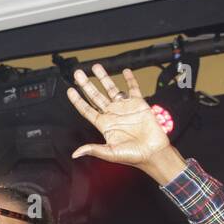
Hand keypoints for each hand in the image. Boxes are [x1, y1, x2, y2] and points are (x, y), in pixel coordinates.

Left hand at [66, 65, 184, 179]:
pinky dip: (130, 79)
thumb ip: (93, 149)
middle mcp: (113, 114)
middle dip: (86, 84)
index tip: (70, 91)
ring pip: (111, 89)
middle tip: (78, 74)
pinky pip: (133, 89)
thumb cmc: (133, 156)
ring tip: (96, 68)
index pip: (87, 110)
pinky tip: (126, 72)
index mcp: (104, 125)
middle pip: (96, 96)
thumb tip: (76, 153)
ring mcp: (125, 108)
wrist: (153, 152)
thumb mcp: (110, 153)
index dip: (78, 100)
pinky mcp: (139, 104)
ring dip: (103, 78)